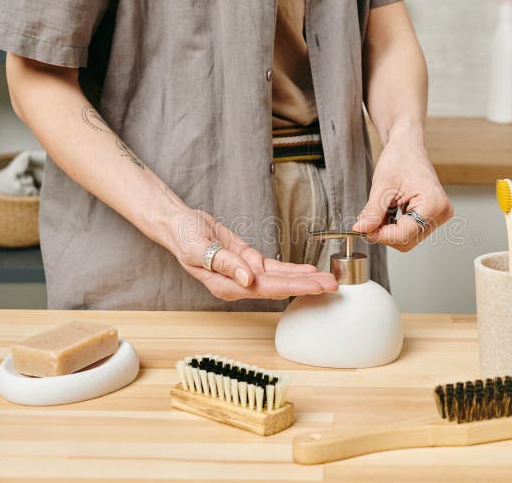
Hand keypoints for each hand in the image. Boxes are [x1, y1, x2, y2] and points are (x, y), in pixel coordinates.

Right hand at [165, 209, 337, 300]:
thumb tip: (248, 279)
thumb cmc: (184, 236)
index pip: (268, 288)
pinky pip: (274, 269)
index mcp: (228, 285)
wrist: (178, 224)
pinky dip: (292, 270)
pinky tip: (308, 271)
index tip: (316, 286)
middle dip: (307, 286)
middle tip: (333, 284)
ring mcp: (245, 274)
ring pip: (280, 279)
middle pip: (279, 287)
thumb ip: (225, 264)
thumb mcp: (199, 248)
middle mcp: (239, 284)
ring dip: (304, 279)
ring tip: (328, 279)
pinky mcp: (248, 262)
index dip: (294, 287)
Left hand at [352, 134, 452, 250]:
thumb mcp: (382, 186)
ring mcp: (438, 215)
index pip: (404, 234)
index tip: (363, 230)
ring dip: (388, 230)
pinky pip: (410, 232)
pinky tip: (389, 211)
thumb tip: (361, 230)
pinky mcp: (432, 216)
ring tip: (381, 209)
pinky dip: (394, 226)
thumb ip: (372, 212)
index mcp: (433, 204)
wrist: (408, 147)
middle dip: (384, 233)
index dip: (380, 235)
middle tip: (368, 220)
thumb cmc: (399, 158)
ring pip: (407, 239)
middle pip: (407, 240)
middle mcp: (441, 212)